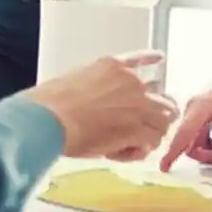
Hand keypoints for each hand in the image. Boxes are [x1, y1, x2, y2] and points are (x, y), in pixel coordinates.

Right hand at [24, 50, 177, 158]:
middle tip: (140, 132)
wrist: (48, 118)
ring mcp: (137, 103)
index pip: (141, 60)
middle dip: (155, 117)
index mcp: (112, 66)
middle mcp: (130, 81)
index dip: (152, 61)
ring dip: (148, 136)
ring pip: (162, 123)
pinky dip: (137, 152)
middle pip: (163, 99)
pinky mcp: (136, 128)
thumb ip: (96, 87)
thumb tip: (96, 104)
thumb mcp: (74, 81)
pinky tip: (118, 153)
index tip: (159, 58)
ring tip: (125, 146)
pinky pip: (150, 142)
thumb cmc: (49, 105)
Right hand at [158, 63, 211, 173]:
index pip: (182, 136)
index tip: (164, 168)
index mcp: (198, 109)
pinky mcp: (200, 112)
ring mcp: (195, 111)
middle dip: (204, 154)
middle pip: (189, 140)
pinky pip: (199, 132)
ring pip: (194, 138)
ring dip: (207, 149)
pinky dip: (209, 141)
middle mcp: (191, 110)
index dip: (172, 153)